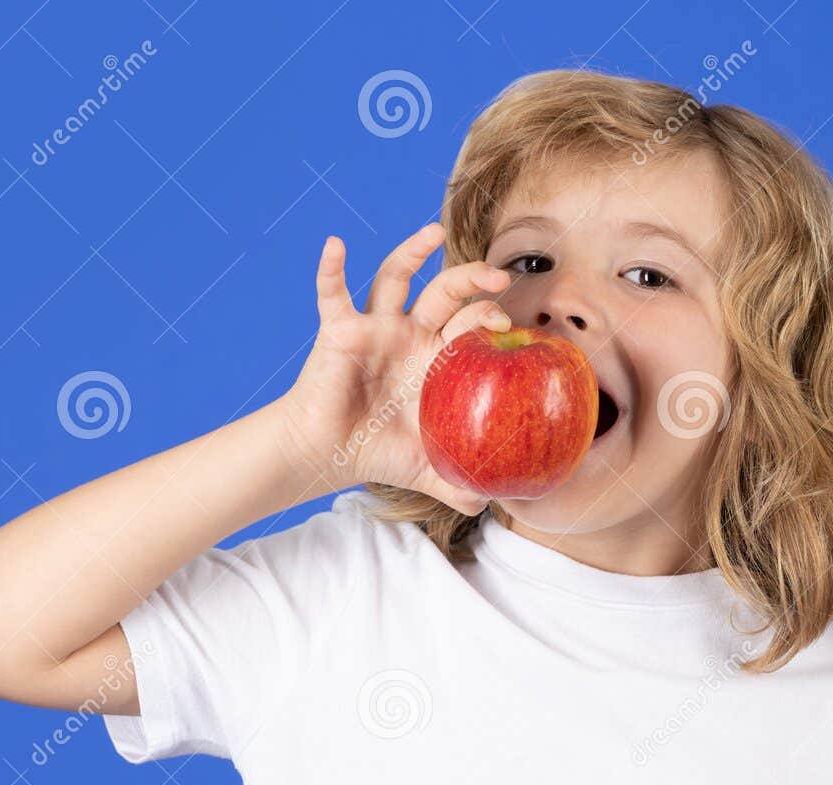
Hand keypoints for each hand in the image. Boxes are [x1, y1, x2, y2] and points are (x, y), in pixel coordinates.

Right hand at [282, 223, 512, 514]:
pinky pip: (332, 293)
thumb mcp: (430, 471)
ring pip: (396, 277)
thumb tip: (497, 504)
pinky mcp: (339, 330)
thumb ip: (463, 485)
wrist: (327, 455)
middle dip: (473, 278)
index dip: (489, 316)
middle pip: (445, 291)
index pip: (470, 323)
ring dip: (412, 251)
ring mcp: (375, 327)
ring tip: (433, 232)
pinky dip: (331, 268)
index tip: (506, 322)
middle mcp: (409, 334)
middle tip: (498, 277)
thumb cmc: (377, 453)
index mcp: (436, 358)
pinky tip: (335, 245)